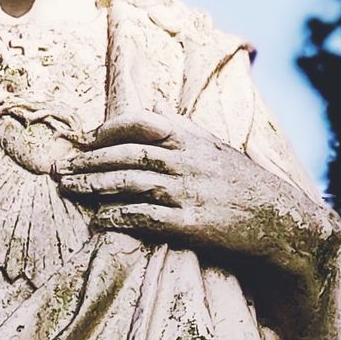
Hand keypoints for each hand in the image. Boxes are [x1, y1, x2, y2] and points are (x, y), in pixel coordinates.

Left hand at [61, 115, 339, 289]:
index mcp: (193, 136)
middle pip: (126, 155)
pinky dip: (118, 217)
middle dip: (88, 160)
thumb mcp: (216, 148)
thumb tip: (149, 115)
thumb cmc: (244, 184)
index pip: (141, 122)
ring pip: (129, 184)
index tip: (84, 139)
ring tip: (68, 188)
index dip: (107, 129)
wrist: (281, 219)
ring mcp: (189, 191)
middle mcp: (188, 160)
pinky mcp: (192, 223)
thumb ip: (183, 134)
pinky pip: (145, 218)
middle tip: (59, 167)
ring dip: (93, 186)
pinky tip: (99, 220)